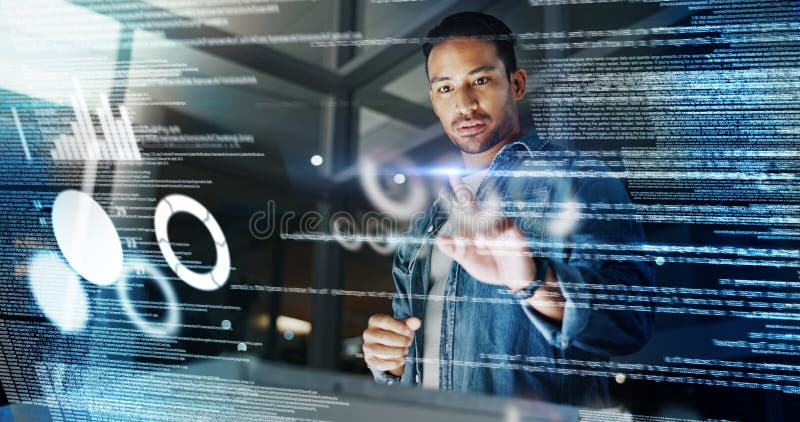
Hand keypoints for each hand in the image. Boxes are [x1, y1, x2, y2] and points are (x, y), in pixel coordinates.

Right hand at [362, 314, 420, 375]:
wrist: (388, 344)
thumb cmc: (394, 332)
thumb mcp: (402, 326)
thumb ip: (410, 324)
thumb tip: (416, 322)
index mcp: (375, 321)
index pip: (385, 322)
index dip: (399, 327)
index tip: (408, 332)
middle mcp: (368, 333)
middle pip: (382, 336)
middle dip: (398, 341)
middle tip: (408, 343)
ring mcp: (367, 346)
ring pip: (378, 350)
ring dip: (395, 352)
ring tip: (405, 351)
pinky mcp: (369, 359)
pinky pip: (379, 363)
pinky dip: (392, 363)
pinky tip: (401, 360)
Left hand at [436, 173, 564, 321]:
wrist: (512, 280)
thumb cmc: (490, 266)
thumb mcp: (468, 260)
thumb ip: (454, 251)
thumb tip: (440, 238)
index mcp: (475, 226)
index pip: (464, 206)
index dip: (458, 191)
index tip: (450, 174)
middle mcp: (488, 221)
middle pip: (473, 203)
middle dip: (462, 190)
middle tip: (452, 174)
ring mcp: (502, 226)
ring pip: (487, 218)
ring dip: (479, 229)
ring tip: (477, 243)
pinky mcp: (516, 234)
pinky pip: (506, 226)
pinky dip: (496, 232)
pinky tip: (490, 240)